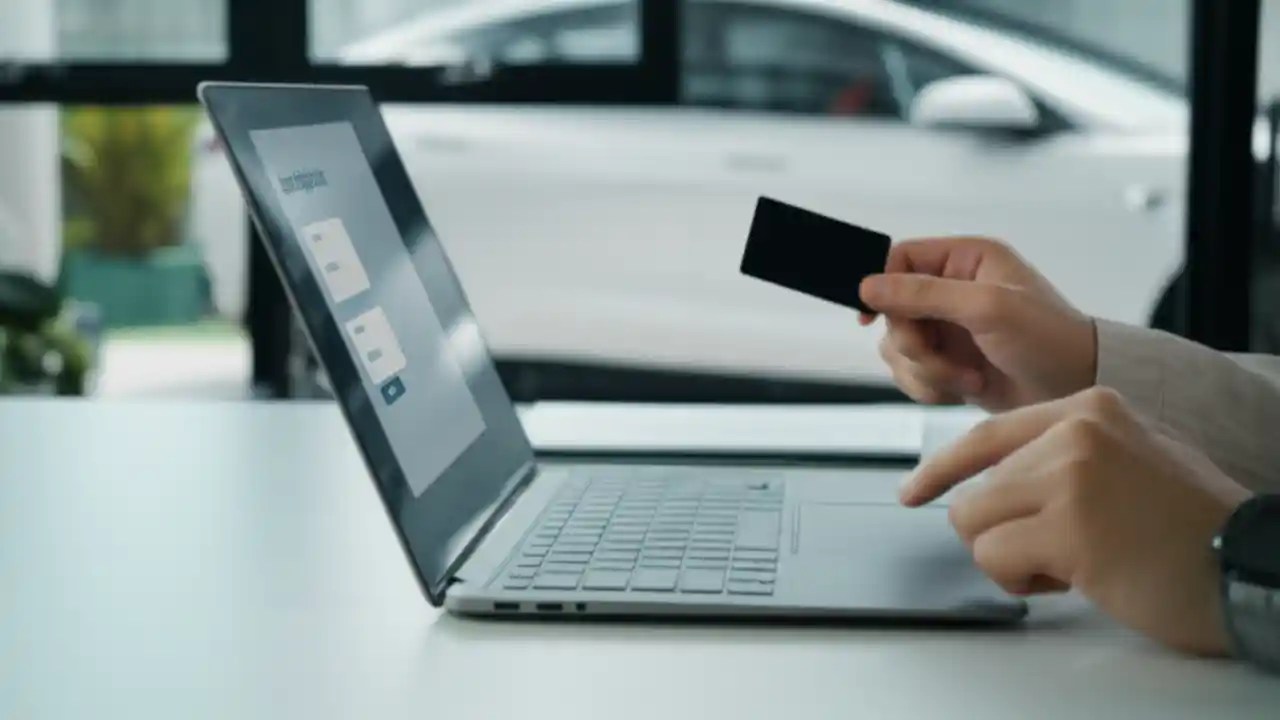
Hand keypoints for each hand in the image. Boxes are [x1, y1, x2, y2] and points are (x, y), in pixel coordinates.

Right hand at [858, 237, 1096, 411]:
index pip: (899, 260)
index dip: (880, 287)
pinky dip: (931, 388)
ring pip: (897, 348)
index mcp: (964, 260)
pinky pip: (911, 374)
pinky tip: (964, 389)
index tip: (871, 318)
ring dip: (924, 370)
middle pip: (892, 311)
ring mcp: (948, 329)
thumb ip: (924, 294)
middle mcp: (951, 290)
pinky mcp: (948, 363)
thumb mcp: (987, 307)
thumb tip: (865, 287)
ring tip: (965, 379)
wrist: (1077, 391)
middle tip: (939, 361)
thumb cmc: (1046, 338)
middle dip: (913, 344)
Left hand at [901, 387, 1250, 655]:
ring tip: (1071, 563)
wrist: (1249, 563)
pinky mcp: (1066, 526)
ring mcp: (1069, 475)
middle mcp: (1076, 431)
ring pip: (973, 523)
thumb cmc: (1193, 526)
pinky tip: (1075, 579)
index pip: (987, 434)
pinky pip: (992, 558)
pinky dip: (1021, 581)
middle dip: (1001, 534)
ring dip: (1011, 558)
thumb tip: (995, 482)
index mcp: (1090, 407)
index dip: (943, 468)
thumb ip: (1064, 457)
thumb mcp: (1131, 459)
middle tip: (1058, 553)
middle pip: (976, 489)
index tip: (913, 491)